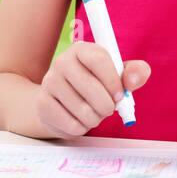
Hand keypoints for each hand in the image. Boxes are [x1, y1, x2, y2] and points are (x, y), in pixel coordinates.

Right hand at [34, 42, 150, 138]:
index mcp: (82, 50)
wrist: (61, 101)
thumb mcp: (116, 76)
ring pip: (84, 111)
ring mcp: (49, 82)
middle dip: (107, 106)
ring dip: (95, 119)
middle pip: (92, 88)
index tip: (119, 95)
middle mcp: (62, 61)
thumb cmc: (95, 86)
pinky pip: (72, 125)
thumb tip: (134, 80)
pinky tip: (78, 119)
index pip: (99, 60)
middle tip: (107, 108)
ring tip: (91, 113)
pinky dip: (82, 128)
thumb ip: (133, 74)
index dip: (113, 81)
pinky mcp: (42, 103)